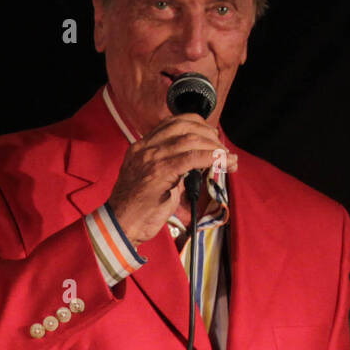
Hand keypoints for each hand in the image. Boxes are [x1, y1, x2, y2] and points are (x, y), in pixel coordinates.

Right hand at [108, 114, 236, 245]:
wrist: (121, 227)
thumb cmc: (138, 210)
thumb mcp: (155, 181)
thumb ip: (173, 169)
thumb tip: (198, 164)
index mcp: (142, 146)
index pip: (173, 123)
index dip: (198, 125)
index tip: (212, 137)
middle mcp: (145, 147)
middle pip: (184, 126)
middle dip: (209, 135)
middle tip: (223, 149)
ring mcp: (151, 158)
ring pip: (190, 140)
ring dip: (215, 148)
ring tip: (228, 158)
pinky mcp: (159, 173)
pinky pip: (191, 158)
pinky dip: (211, 158)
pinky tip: (223, 163)